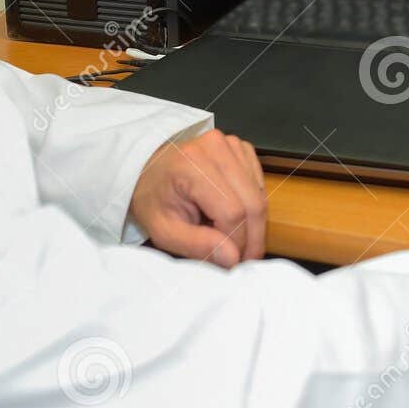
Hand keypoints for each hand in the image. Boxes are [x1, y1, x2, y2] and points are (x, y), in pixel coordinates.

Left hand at [128, 129, 267, 267]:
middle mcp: (215, 147)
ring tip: (235, 239)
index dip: (236, 243)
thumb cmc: (154, 200)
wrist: (149, 171)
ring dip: (253, 225)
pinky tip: (235, 215)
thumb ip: (196, 245)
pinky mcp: (241, 148)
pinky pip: (259, 185)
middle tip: (242, 258)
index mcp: (191, 165)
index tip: (231, 262)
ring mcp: (231, 145)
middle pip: (252, 203)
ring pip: (259, 196)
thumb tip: (232, 258)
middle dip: (251, 238)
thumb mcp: (163, 230)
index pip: (232, 212)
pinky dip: (252, 207)